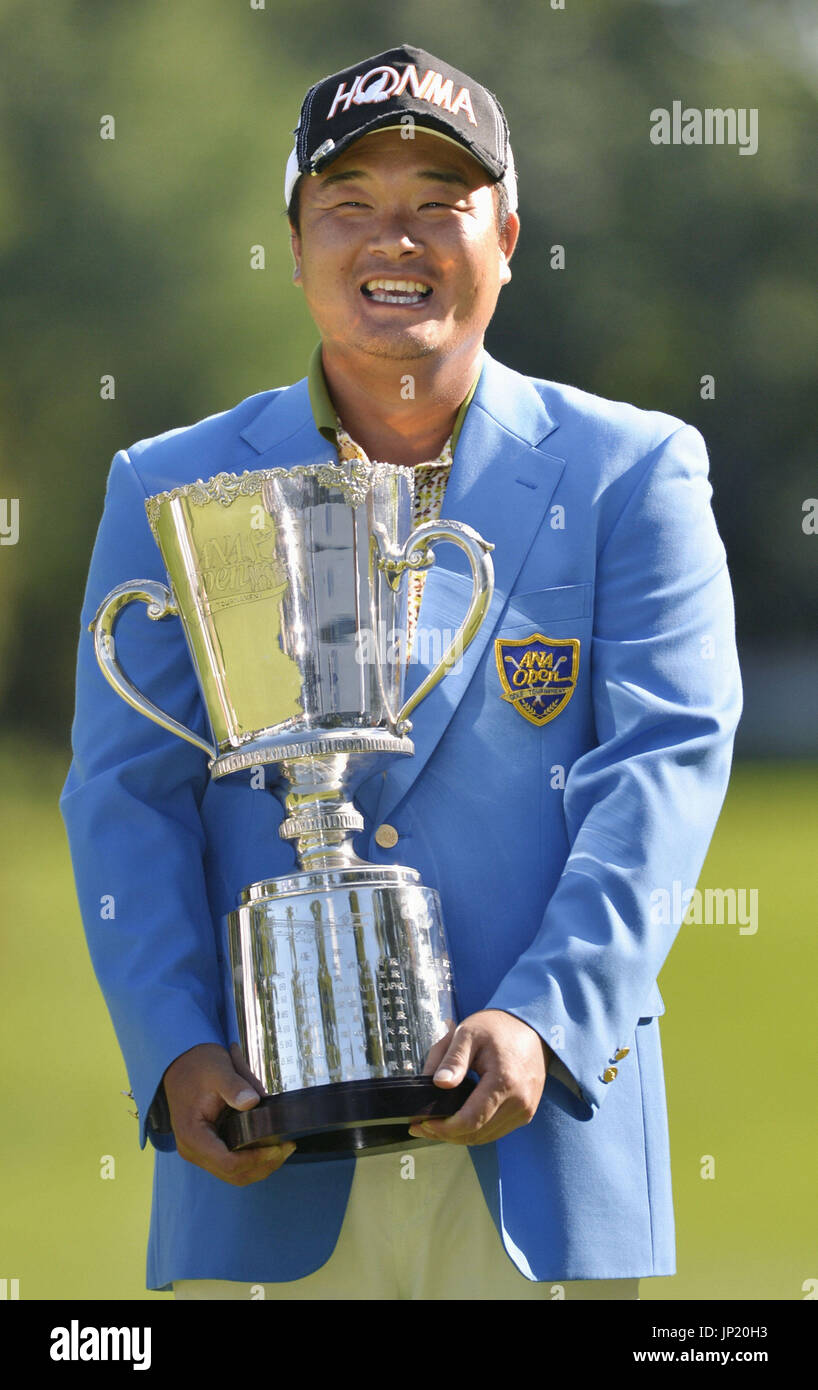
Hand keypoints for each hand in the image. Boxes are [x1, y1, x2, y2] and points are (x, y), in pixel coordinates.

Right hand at [162, 1042, 295, 1185]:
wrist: (181, 1065)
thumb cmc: (199, 1066)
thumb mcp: (218, 1070)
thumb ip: (235, 1086)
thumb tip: (253, 1101)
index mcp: (193, 1135)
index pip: (228, 1162)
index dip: (256, 1158)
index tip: (278, 1146)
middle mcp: (192, 1150)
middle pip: (233, 1173)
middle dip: (263, 1165)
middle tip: (288, 1147)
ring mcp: (199, 1151)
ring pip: (234, 1174)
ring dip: (260, 1166)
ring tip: (284, 1149)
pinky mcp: (207, 1148)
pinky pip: (231, 1164)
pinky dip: (251, 1160)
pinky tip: (269, 1146)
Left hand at [409, 1010, 549, 1145]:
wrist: (530, 1026)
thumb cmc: (496, 1028)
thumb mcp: (468, 1033)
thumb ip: (452, 1059)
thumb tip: (438, 1084)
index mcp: (504, 1081)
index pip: (470, 1120)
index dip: (443, 1127)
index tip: (421, 1123)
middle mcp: (519, 1101)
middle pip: (476, 1134)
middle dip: (445, 1134)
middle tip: (421, 1126)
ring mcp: (525, 1110)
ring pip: (485, 1137)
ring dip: (458, 1136)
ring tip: (435, 1125)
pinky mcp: (525, 1112)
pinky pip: (495, 1131)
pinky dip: (474, 1131)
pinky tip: (457, 1121)